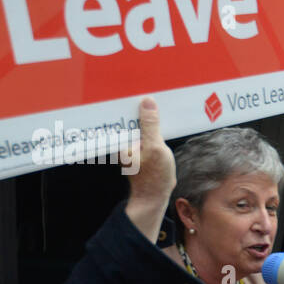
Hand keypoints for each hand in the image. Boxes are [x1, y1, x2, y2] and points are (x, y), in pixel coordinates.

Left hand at [122, 97, 176, 241]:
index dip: (128, 98)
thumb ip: (151, 125)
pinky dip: (153, 124)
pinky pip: (146, 130)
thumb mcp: (156, 148)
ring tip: (157, 98)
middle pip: (131, 115)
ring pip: (139, 122)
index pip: (122, 111)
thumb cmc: (154, 177)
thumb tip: (147, 102)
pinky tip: (162, 116)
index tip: (135, 85)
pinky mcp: (142, 148)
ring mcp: (132, 144)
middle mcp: (124, 139)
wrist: (155, 198)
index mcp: (121, 138)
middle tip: (150, 87)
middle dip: (139, 103)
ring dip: (148, 113)